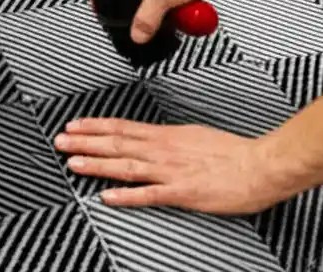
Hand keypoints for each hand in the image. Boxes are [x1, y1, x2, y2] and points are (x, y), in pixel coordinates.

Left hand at [55, 117, 296, 215]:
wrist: (263, 165)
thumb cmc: (234, 153)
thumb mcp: (195, 135)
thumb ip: (170, 139)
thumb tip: (152, 139)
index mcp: (167, 135)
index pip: (123, 127)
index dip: (95, 126)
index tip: (74, 125)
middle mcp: (164, 150)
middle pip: (117, 143)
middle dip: (85, 142)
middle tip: (60, 140)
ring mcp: (171, 171)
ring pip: (126, 165)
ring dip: (97, 164)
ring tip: (73, 163)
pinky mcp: (183, 192)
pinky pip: (149, 194)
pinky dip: (126, 195)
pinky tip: (107, 197)